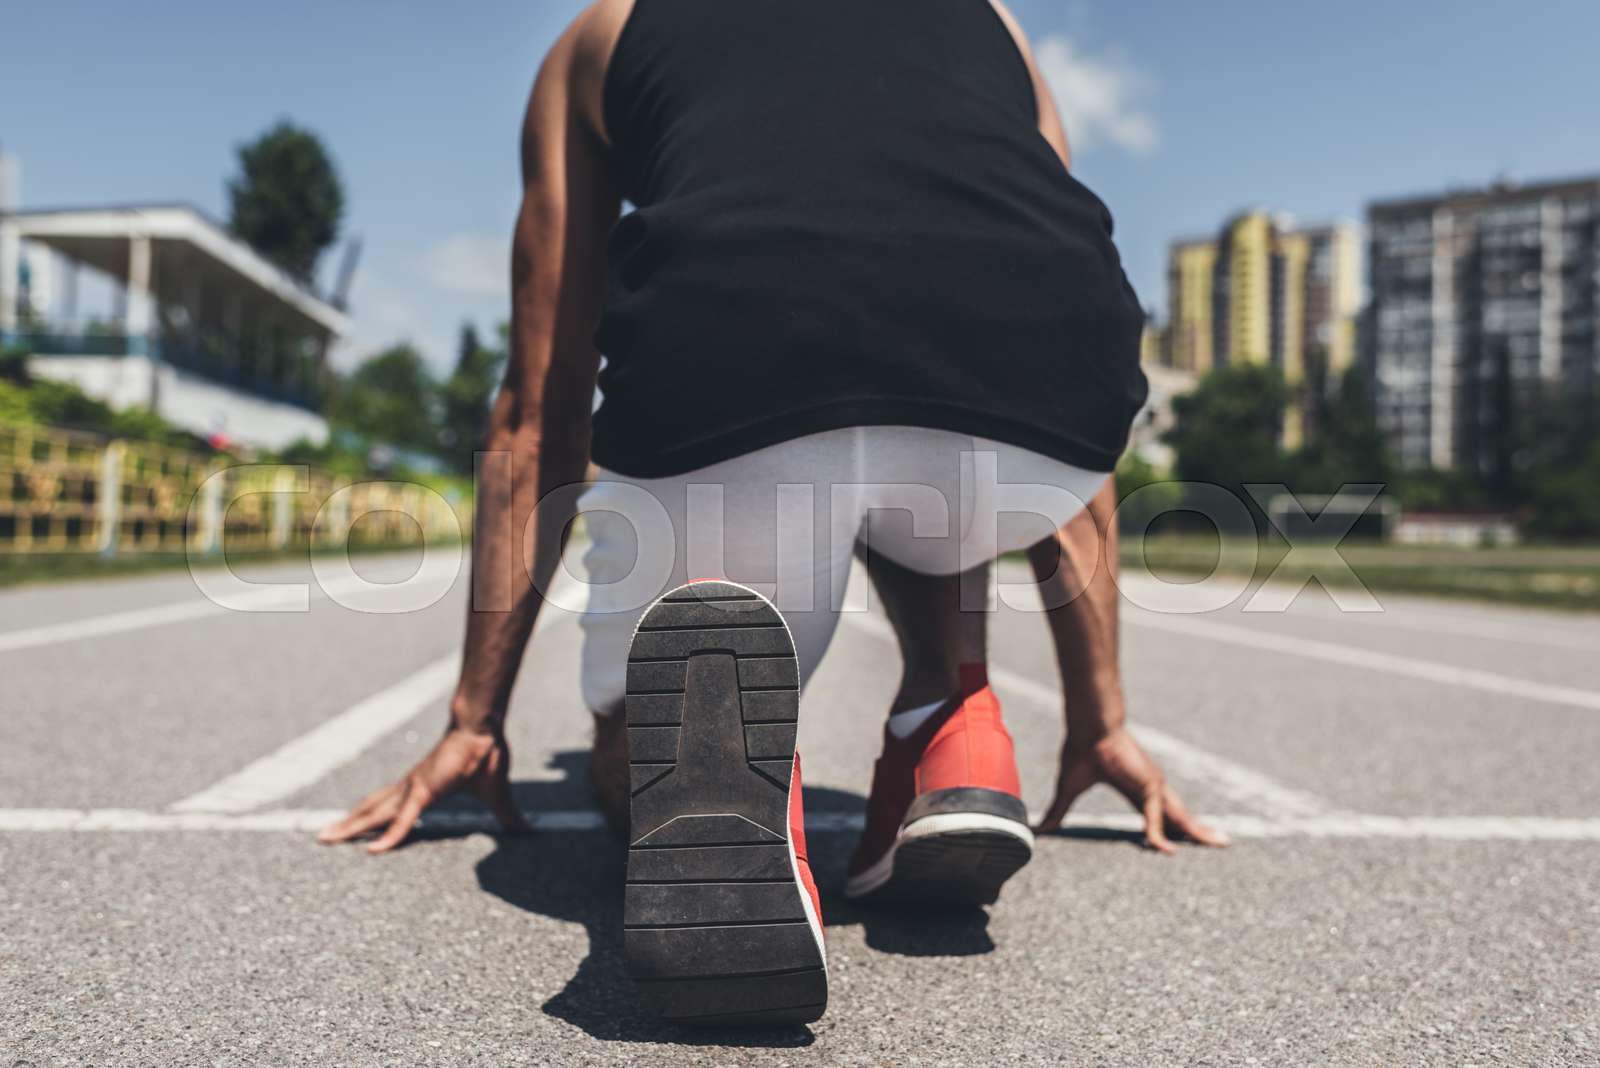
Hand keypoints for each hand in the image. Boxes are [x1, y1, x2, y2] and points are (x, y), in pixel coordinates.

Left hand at [318, 725, 530, 852]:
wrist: (484, 729)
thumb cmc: (487, 756)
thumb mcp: (497, 797)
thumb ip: (508, 817)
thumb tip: (528, 830)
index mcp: (421, 788)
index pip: (389, 807)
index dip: (370, 818)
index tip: (351, 831)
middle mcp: (409, 788)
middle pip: (370, 810)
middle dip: (346, 824)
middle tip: (322, 838)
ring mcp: (413, 789)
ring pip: (374, 814)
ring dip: (350, 827)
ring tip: (325, 838)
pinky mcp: (424, 791)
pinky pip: (402, 820)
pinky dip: (388, 837)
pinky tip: (371, 851)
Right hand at [1034, 728, 1228, 852]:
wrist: (1088, 728)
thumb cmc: (1080, 751)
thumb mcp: (1069, 789)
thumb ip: (1059, 811)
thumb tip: (1042, 828)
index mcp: (1134, 788)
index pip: (1157, 814)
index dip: (1167, 828)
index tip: (1176, 842)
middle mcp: (1149, 787)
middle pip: (1178, 815)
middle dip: (1196, 829)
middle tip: (1218, 842)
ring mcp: (1153, 786)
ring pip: (1180, 816)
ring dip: (1198, 832)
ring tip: (1220, 843)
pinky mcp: (1149, 785)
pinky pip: (1156, 817)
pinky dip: (1161, 835)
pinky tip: (1166, 851)